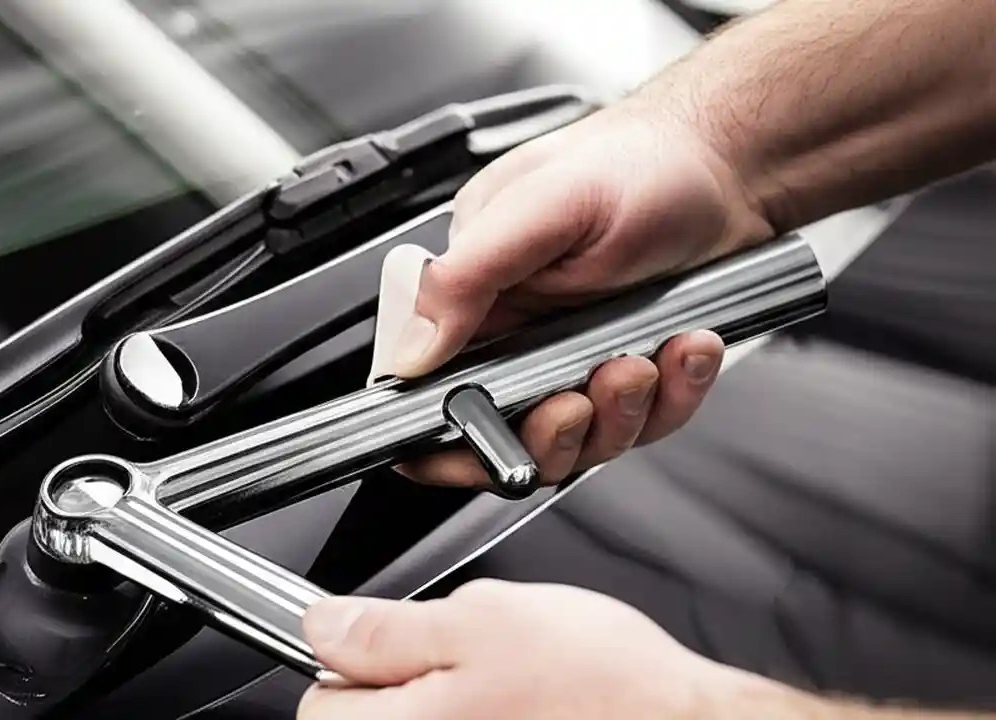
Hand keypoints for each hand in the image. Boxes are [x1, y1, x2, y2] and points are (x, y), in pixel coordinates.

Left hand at [297, 580, 777, 719]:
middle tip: (467, 662)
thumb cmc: (604, 685)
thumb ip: (388, 627)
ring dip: (448, 705)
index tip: (396, 645)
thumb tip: (322, 624)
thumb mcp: (486, 618)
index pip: (319, 702)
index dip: (354, 658)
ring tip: (507, 690)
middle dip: (401, 685)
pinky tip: (526, 714)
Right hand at [374, 107, 773, 486]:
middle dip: (552, 435)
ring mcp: (577, 355)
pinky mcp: (632, 368)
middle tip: (580, 398)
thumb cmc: (637, 162)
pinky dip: (674, 397)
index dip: (452, 436)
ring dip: (621, 413)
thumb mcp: (540, 207)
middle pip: (509, 436)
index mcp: (474, 292)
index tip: (492, 440)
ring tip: (645, 359)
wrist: (728, 161)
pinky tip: (684, 350)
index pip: (431, 391)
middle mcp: (519, 330)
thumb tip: (411, 352)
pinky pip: (647, 420)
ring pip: (585, 440)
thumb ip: (465, 278)